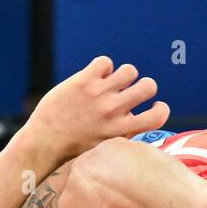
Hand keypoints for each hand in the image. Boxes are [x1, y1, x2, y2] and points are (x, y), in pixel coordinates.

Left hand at [27, 56, 169, 160]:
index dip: (161, 108)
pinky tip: (94, 77)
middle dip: (144, 86)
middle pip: (149, 85)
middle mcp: (114, 111)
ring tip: (111, 82)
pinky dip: (102, 67)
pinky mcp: (84, 81)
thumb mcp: (107, 144)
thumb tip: (136, 114)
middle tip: (130, 91)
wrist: (45, 141)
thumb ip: (124, 129)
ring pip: (129, 70)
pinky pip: (105, 61)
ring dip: (123, 75)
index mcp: (122, 129)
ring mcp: (99, 94)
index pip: (159, 116)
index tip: (153, 107)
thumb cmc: (75, 146)